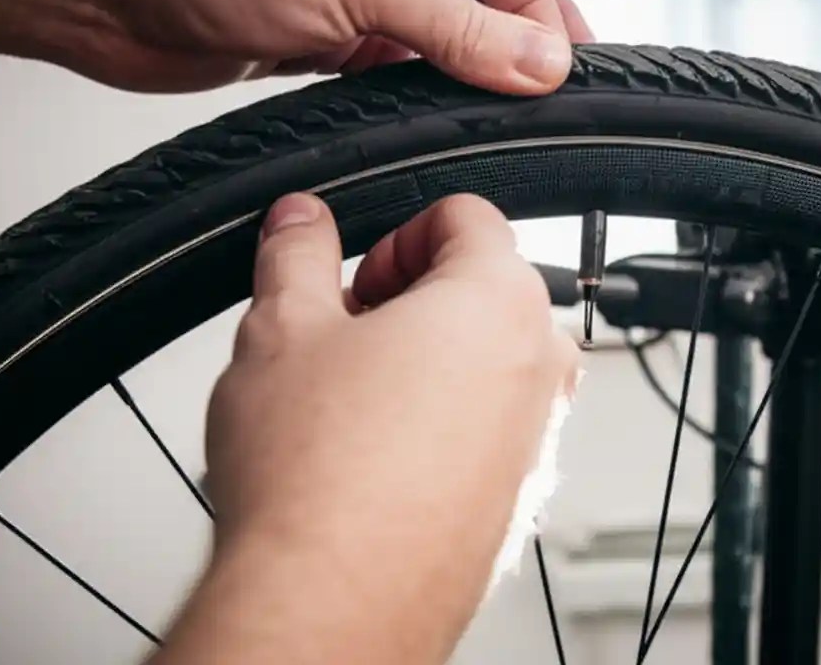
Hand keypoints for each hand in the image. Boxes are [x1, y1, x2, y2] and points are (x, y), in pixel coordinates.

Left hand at [0, 0, 592, 93]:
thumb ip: (458, 28)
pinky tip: (424, 117)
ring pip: (439, 37)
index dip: (540, 16)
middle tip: (534, 102)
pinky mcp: (325, 34)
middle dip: (509, 49)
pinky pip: (392, 67)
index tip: (556, 73)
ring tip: (484, 114)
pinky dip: (411, 94)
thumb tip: (535, 61)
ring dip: (460, 77)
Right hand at [154, 193, 577, 663]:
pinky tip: (370, 459)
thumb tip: (301, 223)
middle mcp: (539, 368)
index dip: (395, 232)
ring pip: (484, 367)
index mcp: (500, 302)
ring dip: (421, 365)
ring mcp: (537, 440)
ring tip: (347, 402)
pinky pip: (485, 434)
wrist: (330, 606)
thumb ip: (296, 255)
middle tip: (342, 335)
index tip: (355, 270)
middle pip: (482, 291)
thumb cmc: (317, 482)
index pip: (466, 215)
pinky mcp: (517, 500)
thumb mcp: (281, 330)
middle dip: (409, 300)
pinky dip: (438, 428)